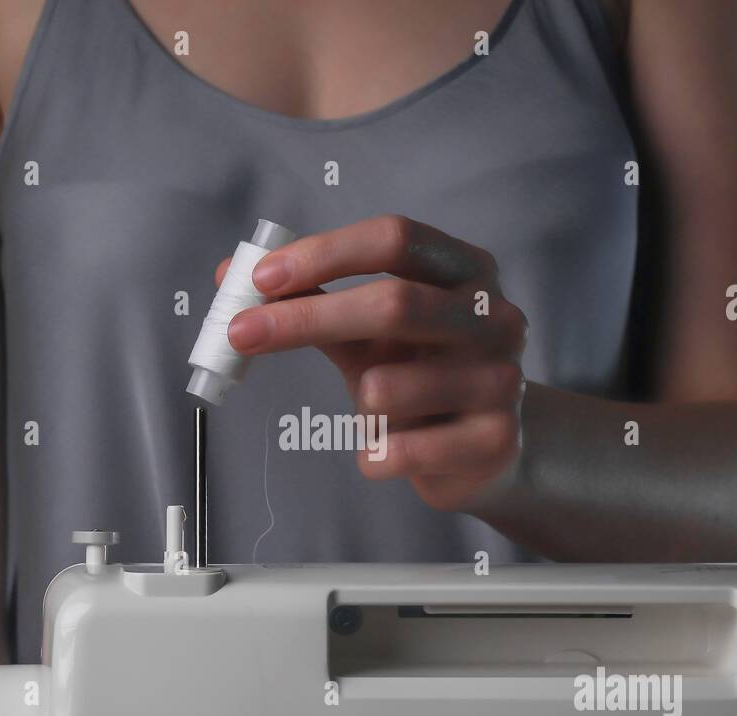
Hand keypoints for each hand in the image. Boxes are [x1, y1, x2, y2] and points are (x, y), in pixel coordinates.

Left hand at [219, 214, 526, 511]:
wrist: (487, 450)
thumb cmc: (421, 375)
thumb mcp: (371, 331)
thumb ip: (314, 300)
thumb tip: (233, 277)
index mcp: (465, 270)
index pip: (396, 239)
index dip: (324, 253)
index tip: (261, 278)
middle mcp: (494, 316)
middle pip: (396, 303)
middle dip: (307, 319)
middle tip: (241, 333)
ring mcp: (503, 379)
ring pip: (392, 387)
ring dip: (360, 400)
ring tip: (369, 406)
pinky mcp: (496, 440)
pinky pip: (404, 450)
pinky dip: (373, 454)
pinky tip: (377, 453)